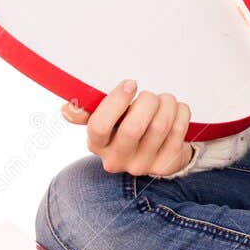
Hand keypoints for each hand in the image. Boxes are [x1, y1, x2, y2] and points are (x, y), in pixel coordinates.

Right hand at [61, 79, 194, 177]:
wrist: (155, 150)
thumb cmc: (125, 125)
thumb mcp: (106, 118)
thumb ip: (88, 111)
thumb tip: (68, 110)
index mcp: (97, 144)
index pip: (99, 126)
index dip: (116, 102)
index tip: (130, 84)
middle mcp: (116, 160)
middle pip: (133, 128)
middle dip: (147, 102)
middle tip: (150, 95)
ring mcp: (141, 166)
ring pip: (159, 127)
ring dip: (166, 104)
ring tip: (165, 99)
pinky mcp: (164, 165)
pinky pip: (177, 132)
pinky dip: (181, 113)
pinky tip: (177, 109)